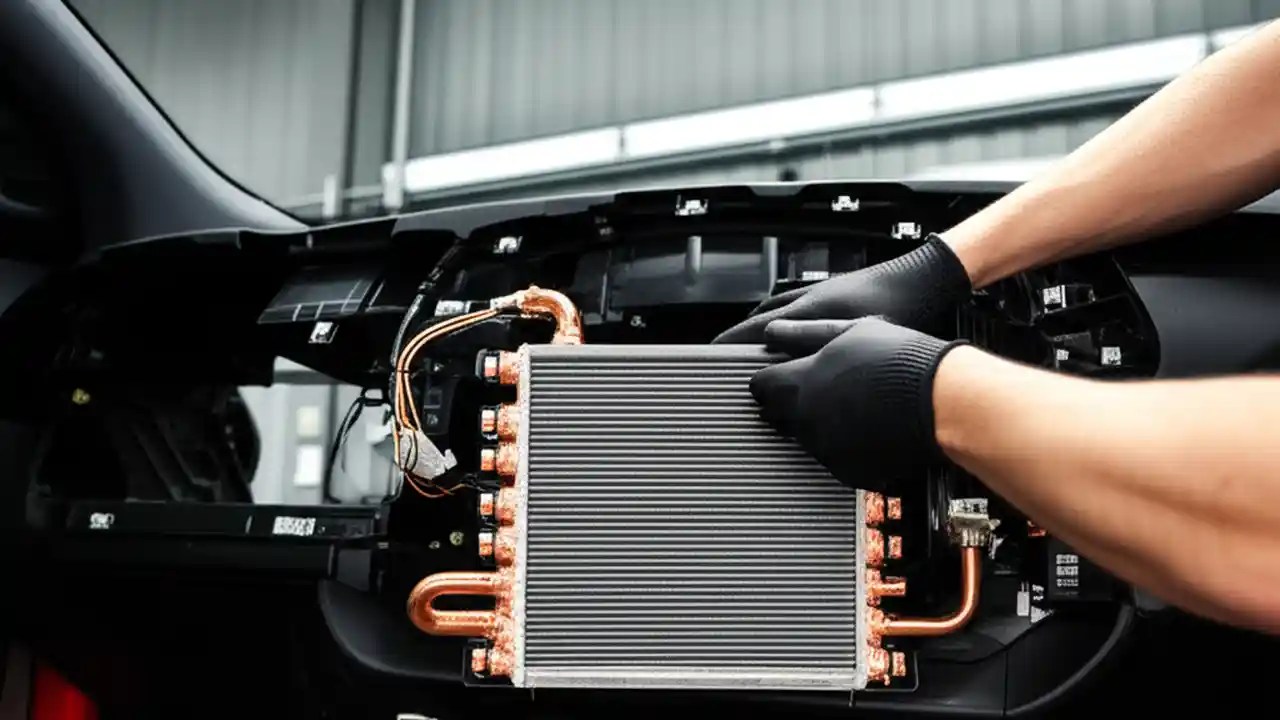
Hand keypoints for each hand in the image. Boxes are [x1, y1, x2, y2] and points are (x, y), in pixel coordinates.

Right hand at [713, 234, 970, 343]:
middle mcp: (808, 301)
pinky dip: (778, 316)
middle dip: (735, 338)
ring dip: (756, 326)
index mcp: (811, 315)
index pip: (756, 331)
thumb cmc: (903, 312)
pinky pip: (790, 303)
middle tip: (718, 355)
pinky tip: (780, 327)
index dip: (730, 346)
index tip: (711, 358)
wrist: (923, 278)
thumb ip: (835, 366)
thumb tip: (813, 393)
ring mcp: (818, 294)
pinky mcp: (831, 291)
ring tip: (743, 345)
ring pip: (773, 310)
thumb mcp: (866, 346)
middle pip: (757, 320)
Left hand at [750, 316, 966, 488]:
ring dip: (817, 424)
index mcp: (802, 382)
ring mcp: (826, 449)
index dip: (769, 380)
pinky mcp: (848, 471)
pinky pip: (833, 458)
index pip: (760, 386)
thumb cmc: (902, 360)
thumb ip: (804, 334)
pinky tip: (867, 428)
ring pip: (805, 437)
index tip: (781, 376)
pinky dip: (843, 446)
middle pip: (777, 414)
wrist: (943, 402)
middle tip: (820, 389)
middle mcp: (806, 420)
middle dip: (788, 403)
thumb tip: (773, 332)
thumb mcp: (852, 330)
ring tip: (853, 406)